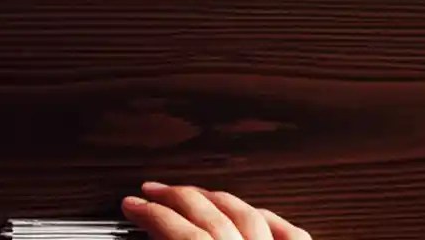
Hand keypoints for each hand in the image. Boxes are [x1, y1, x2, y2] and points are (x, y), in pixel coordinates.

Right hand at [122, 182, 310, 239]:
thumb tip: (152, 233)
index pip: (182, 234)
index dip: (152, 214)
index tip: (133, 205)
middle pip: (213, 217)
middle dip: (177, 197)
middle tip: (151, 191)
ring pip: (248, 215)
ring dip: (215, 199)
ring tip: (191, 192)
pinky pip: (291, 234)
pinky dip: (270, 217)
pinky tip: (254, 210)